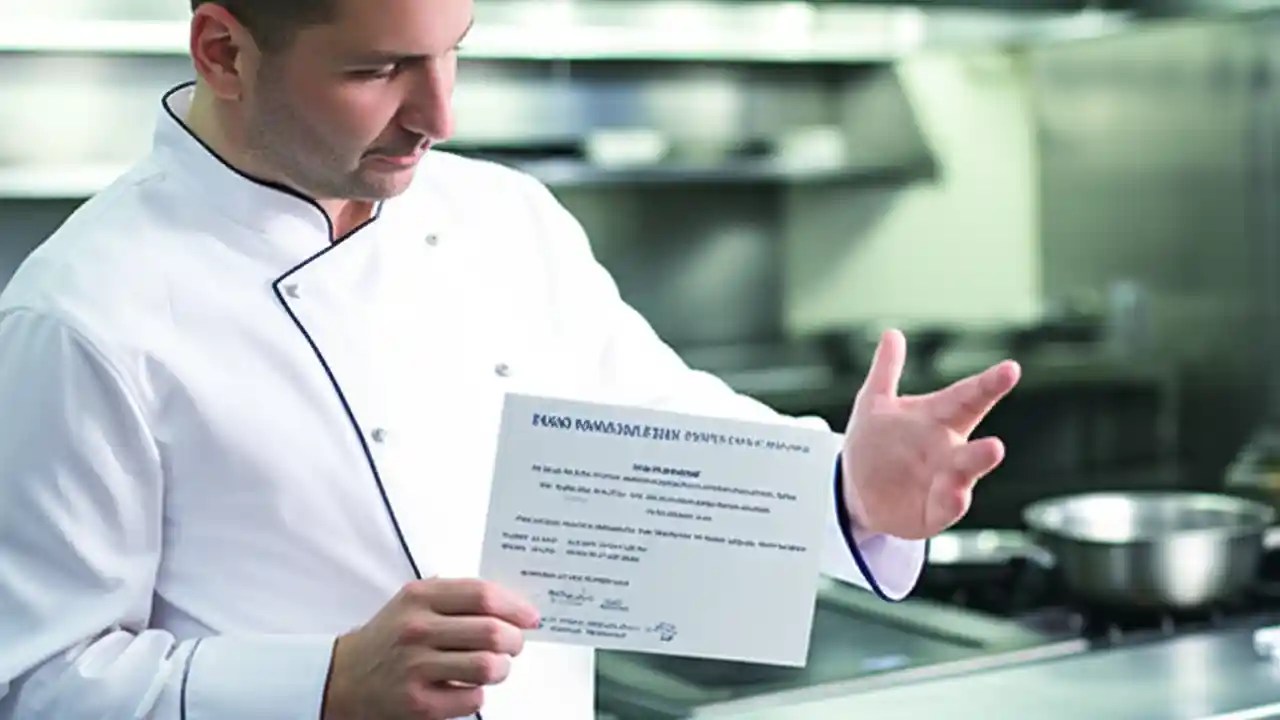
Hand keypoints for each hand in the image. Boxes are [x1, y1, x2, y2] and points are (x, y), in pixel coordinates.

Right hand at [323, 578, 540, 719]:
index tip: (530, 617)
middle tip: (514, 644)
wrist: (344, 677)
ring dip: (501, 668)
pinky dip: (478, 694)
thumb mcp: (413, 600)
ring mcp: (416, 667)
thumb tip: (512, 603)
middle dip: (514, 640)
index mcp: (420, 597)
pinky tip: (466, 686)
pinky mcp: (418, 703)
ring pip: (488, 666)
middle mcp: (417, 629)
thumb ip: (456, 595)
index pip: (483, 595)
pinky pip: (473, 698)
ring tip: (494, 666)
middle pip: (492, 632)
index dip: (515, 607)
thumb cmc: (390, 637)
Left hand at [841, 329, 1020, 539]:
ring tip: (991, 451)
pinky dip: (952, 499)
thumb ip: (887, 370)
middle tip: (1001, 434)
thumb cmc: (878, 442)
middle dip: (987, 440)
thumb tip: (892, 333)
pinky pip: (947, 506)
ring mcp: (945, 481)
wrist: (857, 488)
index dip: (988, 384)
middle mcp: (948, 450)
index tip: (1010, 369)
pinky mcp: (935, 510)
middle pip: (973, 443)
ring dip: (977, 463)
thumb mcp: (875, 403)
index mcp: (938, 419)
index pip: (966, 398)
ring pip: (966, 473)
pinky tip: (955, 492)